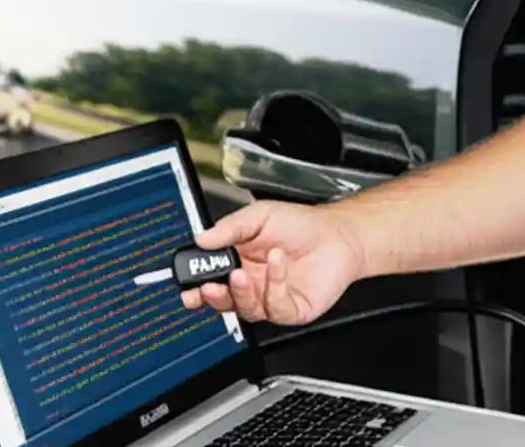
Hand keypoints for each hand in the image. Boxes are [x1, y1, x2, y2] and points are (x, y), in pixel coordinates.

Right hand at [181, 201, 365, 324]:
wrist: (338, 233)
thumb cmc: (301, 224)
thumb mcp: (260, 215)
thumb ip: (229, 227)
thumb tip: (201, 238)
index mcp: (239, 263)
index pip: (211, 282)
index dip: (196, 289)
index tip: (187, 288)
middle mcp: (253, 285)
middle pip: (224, 302)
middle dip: (213, 297)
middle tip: (208, 286)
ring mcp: (272, 299)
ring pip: (246, 309)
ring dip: (241, 292)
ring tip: (242, 272)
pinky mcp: (292, 309)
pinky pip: (275, 307)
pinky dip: (274, 285)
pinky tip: (278, 263)